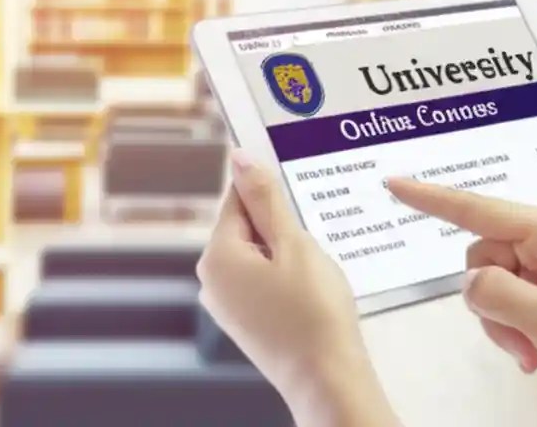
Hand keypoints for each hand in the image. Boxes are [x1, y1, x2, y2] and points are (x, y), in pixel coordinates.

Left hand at [198, 151, 398, 425]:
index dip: (269, 190)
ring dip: (286, 251)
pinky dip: (285, 276)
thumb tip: (240, 158)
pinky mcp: (244, 322)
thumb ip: (266, 199)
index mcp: (217, 255)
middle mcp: (210, 280)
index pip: (236, 199)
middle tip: (314, 238)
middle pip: (245, 227)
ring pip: (257, 255)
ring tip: (316, 266)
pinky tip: (310, 288)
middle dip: (280, 225)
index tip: (297, 188)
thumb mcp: (294, 245)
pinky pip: (261, 281)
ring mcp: (226, 304)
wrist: (325, 378)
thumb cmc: (313, 311)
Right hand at [388, 177, 536, 393]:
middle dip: (490, 305)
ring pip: (493, 283)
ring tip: (535, 350)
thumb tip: (469, 282)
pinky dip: (517, 325)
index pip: (475, 209)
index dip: (430, 198)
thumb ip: (497, 295)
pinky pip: (513, 296)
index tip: (393, 182)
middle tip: (521, 342)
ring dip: (505, 322)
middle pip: (481, 259)